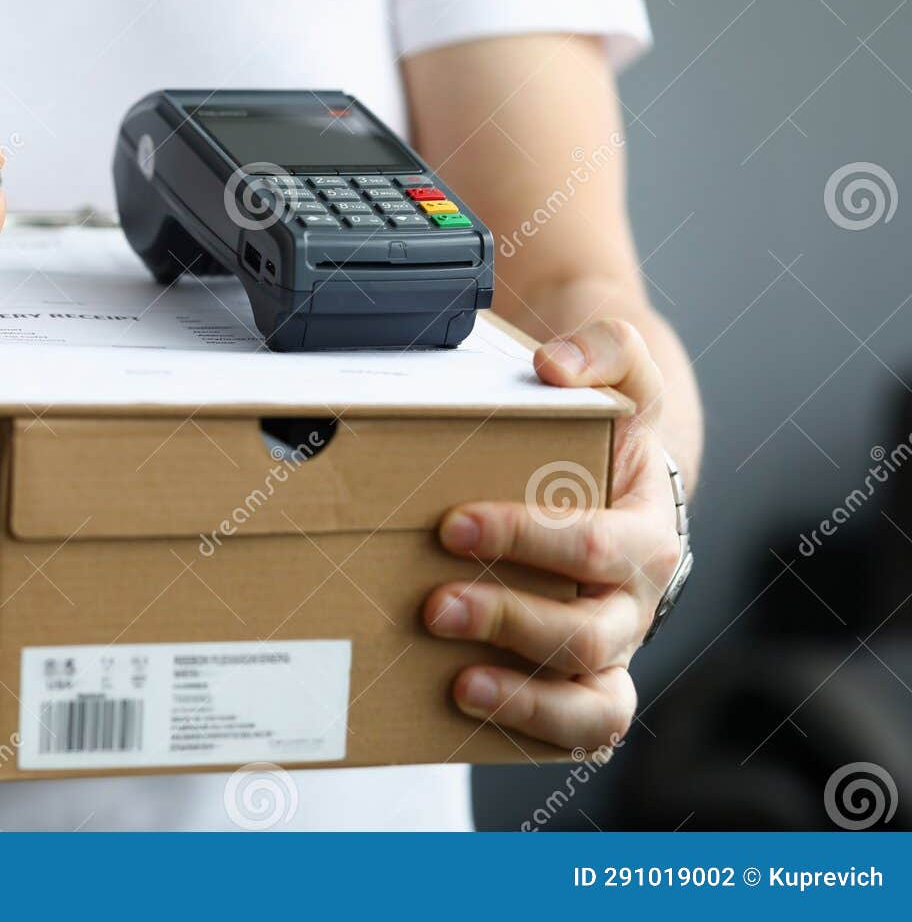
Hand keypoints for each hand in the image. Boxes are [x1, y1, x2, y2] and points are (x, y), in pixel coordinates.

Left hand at [421, 319, 683, 753]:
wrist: (613, 466)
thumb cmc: (607, 427)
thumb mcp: (618, 370)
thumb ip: (601, 348)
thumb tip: (556, 365)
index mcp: (646, 529)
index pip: (595, 546)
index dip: (527, 539)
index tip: (452, 523)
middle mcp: (637, 600)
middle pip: (589, 632)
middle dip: (510, 620)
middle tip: (434, 603)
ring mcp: (613, 648)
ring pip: (595, 700)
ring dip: (525, 696)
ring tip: (457, 680)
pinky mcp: (584, 682)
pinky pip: (580, 731)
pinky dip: (533, 729)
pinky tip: (469, 708)